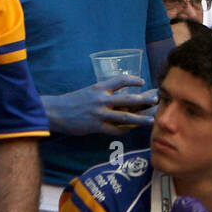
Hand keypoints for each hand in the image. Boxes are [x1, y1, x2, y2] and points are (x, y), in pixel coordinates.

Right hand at [40, 75, 158, 135]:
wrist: (55, 112)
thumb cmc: (73, 101)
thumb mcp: (89, 91)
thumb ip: (104, 93)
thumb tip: (121, 96)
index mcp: (99, 87)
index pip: (120, 80)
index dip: (132, 80)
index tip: (142, 82)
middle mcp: (101, 99)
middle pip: (127, 99)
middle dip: (144, 100)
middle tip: (155, 100)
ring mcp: (99, 113)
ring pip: (124, 117)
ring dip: (140, 119)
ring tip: (151, 121)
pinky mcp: (95, 126)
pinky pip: (114, 130)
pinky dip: (124, 130)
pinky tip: (131, 130)